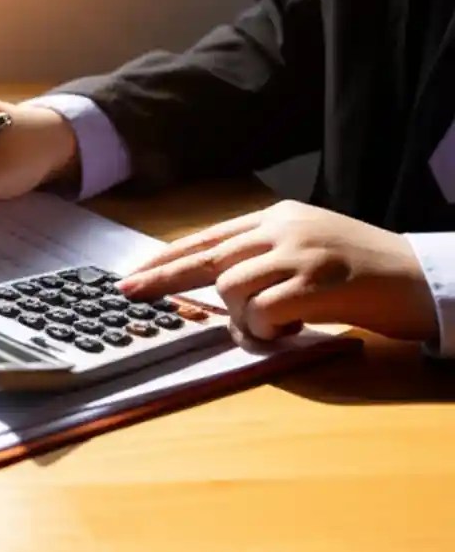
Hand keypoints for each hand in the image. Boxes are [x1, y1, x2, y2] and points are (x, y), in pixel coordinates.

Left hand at [116, 200, 438, 343]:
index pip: (208, 238)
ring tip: (275, 327)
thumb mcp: (305, 251)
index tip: (133, 276)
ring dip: (242, 319)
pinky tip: (288, 332)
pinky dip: (265, 330)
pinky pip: (263, 311)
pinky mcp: (318, 282)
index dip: (166, 259)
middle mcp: (284, 229)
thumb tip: (213, 283)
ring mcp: (301, 253)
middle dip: (163, 279)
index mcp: (278, 218)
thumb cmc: (362, 272)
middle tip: (129, 294)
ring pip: (232, 288)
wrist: (423, 277)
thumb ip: (262, 259)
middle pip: (207, 258)